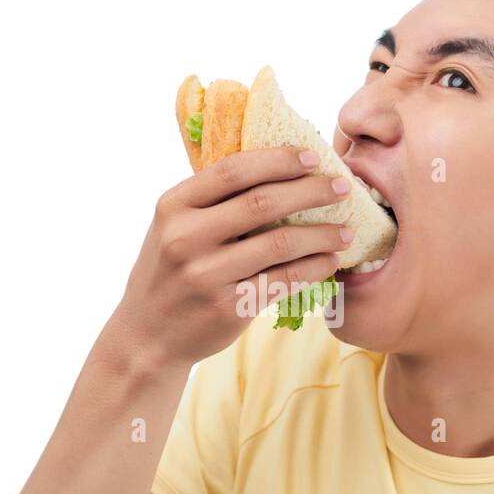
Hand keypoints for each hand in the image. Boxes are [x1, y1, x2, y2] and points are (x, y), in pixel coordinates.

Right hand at [112, 147, 352, 367]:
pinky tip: (330, 262)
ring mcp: (206, 275)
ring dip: (322, 235)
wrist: (147, 337)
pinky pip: (283, 281)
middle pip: (263, 202)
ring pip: (280, 244)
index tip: (313, 157)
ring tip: (346, 231)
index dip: (279, 160)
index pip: (234, 171)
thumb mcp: (173, 228)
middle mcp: (186, 237)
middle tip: (343, 187)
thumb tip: (279, 168)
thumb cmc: (171, 273)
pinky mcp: (226, 308)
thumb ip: (212, 202)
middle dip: (311, 191)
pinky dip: (313, 269)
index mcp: (173, 206)